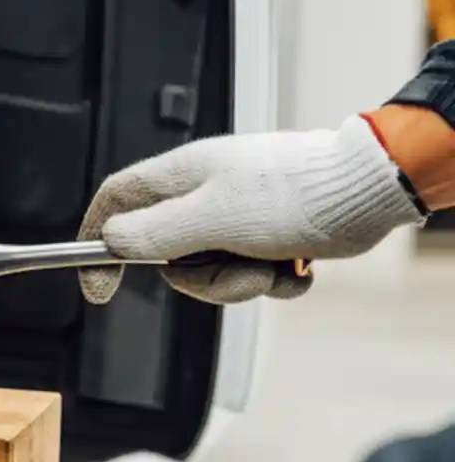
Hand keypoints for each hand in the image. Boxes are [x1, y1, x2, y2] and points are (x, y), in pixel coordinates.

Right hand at [79, 116, 423, 304]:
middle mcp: (201, 194)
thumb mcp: (211, 219)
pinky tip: (295, 263)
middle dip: (200, 278)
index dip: (96, 239)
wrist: (365, 192)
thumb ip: (154, 233)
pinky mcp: (264, 235)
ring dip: (241, 281)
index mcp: (180, 177)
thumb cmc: (291, 195)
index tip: (99, 284)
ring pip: (207, 270)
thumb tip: (111, 242)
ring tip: (273, 265)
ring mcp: (233, 216)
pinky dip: (271, 279)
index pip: (114, 202)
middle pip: (164, 254)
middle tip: (234, 269)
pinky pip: (246, 273)